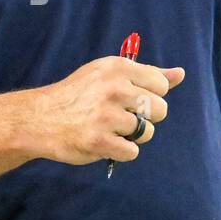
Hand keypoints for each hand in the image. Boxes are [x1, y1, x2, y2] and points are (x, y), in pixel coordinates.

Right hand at [26, 56, 184, 165]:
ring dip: (131, 136)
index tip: (130, 98)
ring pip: (147, 132)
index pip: (161, 85)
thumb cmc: (78, 95)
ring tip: (109, 129)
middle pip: (160, 110)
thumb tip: (180, 74)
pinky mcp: (99, 141)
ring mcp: (106, 115)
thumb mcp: (109, 74)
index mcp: (118, 68)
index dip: (149, 95)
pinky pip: (132, 151)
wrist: (39, 118)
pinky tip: (103, 142)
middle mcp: (114, 88)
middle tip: (120, 116)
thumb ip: (147, 74)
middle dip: (145, 117)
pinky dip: (120, 152)